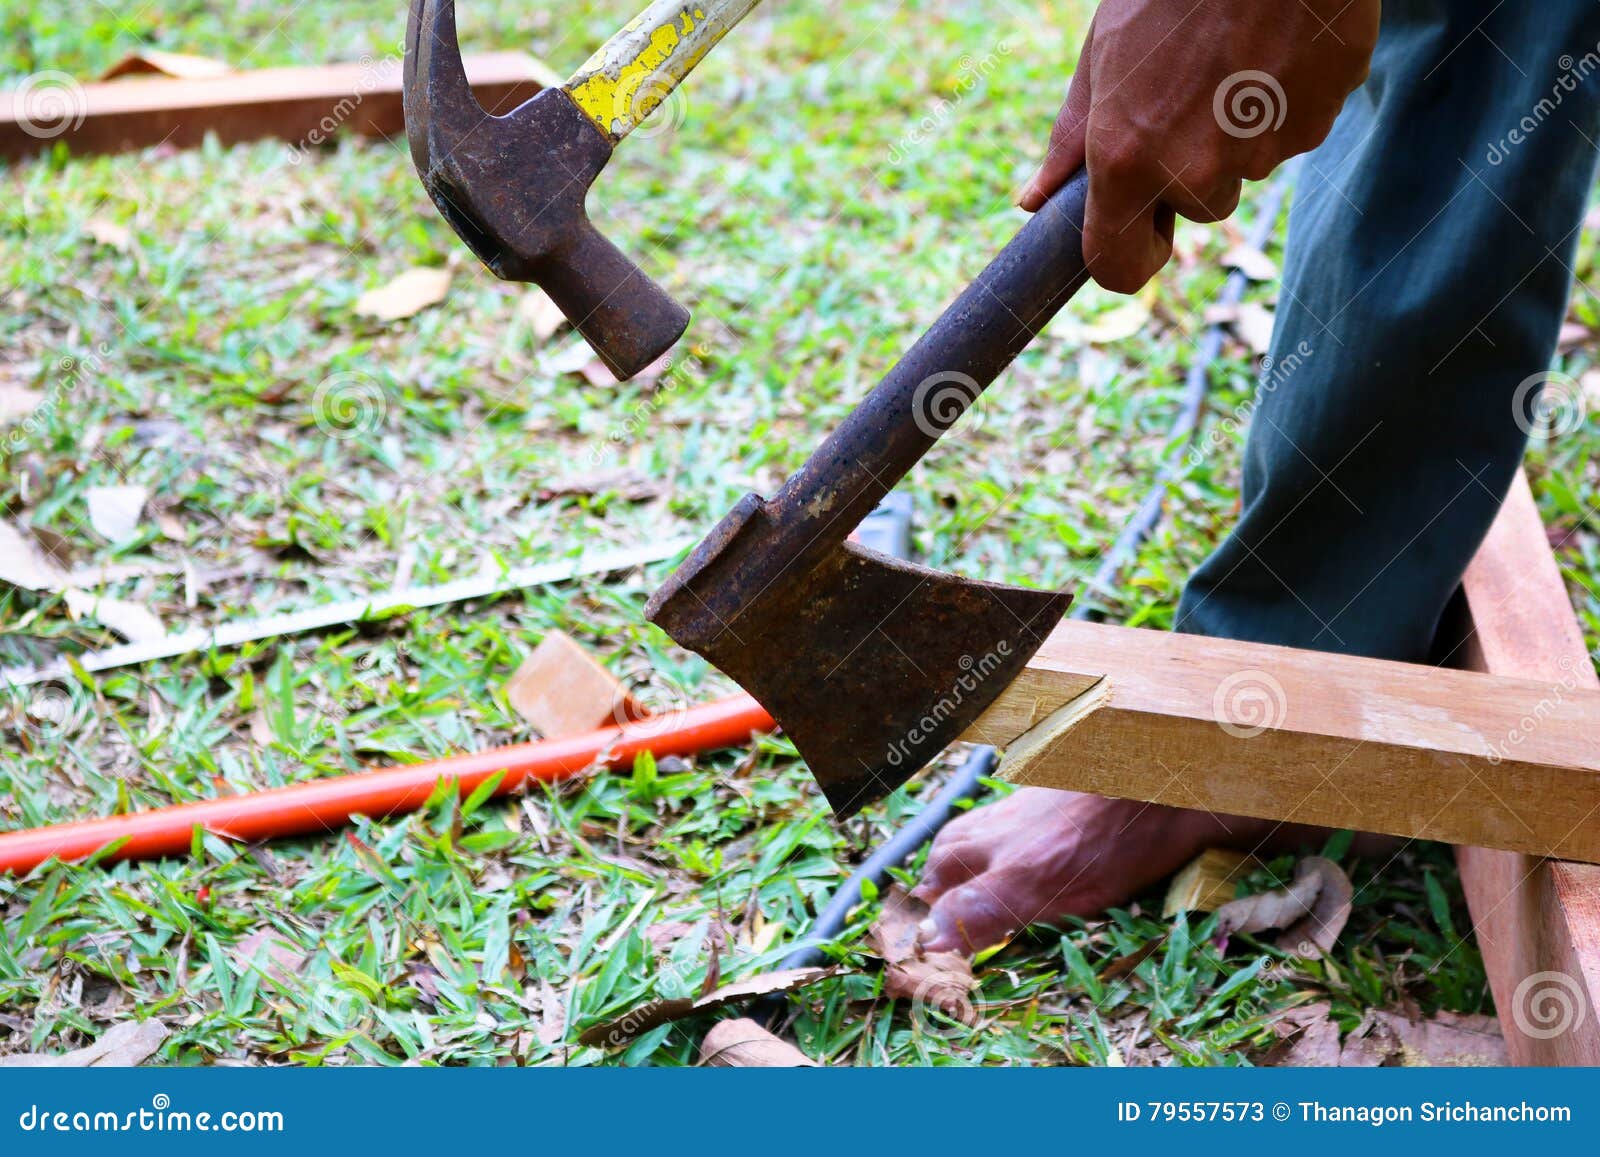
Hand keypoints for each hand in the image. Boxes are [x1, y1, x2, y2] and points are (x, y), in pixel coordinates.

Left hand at [1021, 0, 1378, 292]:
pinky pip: (1291, 135)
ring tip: (1232, 60)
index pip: (1118, 268)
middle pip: (1197, 209)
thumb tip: (1035, 200)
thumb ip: (1072, 138)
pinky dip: (1283, 104)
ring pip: (1245, 169)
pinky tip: (1273, 52)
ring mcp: (1260, 154)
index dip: (1127, 258)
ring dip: (1238, 132)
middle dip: (1192, 168)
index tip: (1138, 235)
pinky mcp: (1316, 127)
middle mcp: (1193, 172)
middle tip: (1191, 92)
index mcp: (1127, 160)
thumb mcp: (1102, 56)